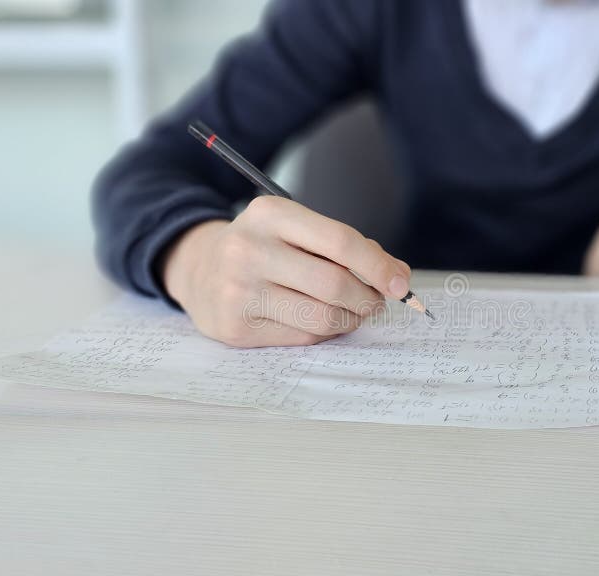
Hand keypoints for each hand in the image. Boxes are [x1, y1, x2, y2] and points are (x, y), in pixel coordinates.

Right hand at [162, 196, 411, 347]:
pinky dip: (324, 333)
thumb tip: (398, 276)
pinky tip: (319, 320)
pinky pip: (303, 338)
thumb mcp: (298, 230)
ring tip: (352, 311)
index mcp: (270, 214)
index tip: (400, 283)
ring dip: (350, 319)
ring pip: (322, 318)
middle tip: (375, 301)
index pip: (339, 241)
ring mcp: (238, 291)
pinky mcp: (235, 328)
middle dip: (367, 298)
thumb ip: (348, 247)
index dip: (378, 265)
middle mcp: (249, 250)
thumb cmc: (264, 248)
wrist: (199, 269)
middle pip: (334, 284)